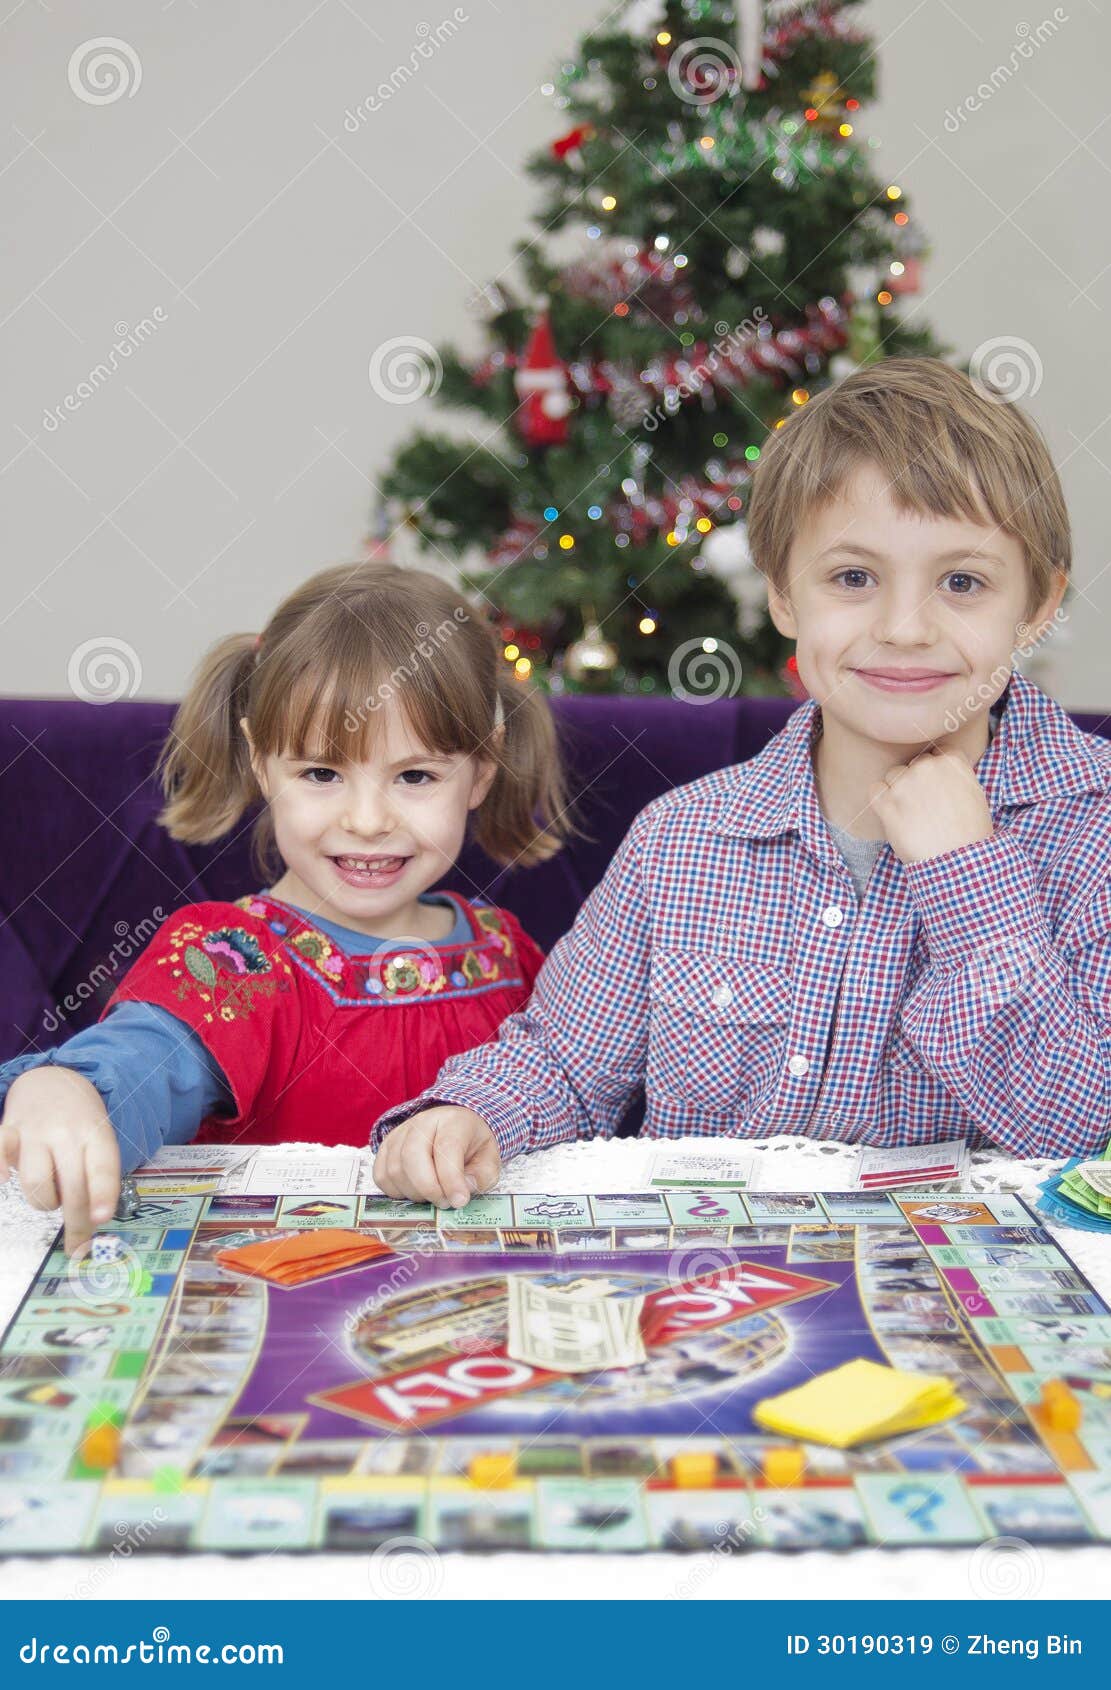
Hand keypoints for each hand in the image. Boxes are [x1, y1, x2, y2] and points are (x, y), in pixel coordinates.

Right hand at [0, 1067, 121, 1254]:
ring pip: (36, 1181)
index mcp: (95, 1133)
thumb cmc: (79, 1122)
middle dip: (76, 1220)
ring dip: (45, 1201)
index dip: (103, 1192)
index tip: (102, 1219)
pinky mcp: (8, 1130)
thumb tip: (93, 1224)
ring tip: (51, 1193)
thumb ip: (95, 1176)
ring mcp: (35, 1131)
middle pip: (71, 1182)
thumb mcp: (98, 1140)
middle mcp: (66, 1132)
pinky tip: (3, 1177)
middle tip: (79, 1246)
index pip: (103, 1165)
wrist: (50, 1080)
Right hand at [373, 1106, 500, 1207]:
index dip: (451, 1179)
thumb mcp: (489, 1160)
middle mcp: (422, 1122)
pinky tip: (415, 1191)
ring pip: (394, 1169)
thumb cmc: (472, 1147)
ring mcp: (400, 1133)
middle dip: (428, 1188)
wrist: (456, 1128)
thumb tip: (461, 1191)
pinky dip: (396, 1192)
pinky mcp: (385, 1147)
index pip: (446, 1148)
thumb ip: (480, 1177)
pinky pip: (381, 1176)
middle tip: (444, 1203)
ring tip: (433, 1196)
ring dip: (414, 1193)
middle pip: (412, 1156)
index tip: (459, 1201)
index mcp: (453, 1121)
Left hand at [868, 745, 993, 864]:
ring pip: (893, 775)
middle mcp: (928, 767)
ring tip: (911, 814)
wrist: (959, 863)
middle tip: (926, 806)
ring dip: (898, 790)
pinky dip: (880, 801)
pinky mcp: (887, 803)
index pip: (937, 753)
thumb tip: (939, 766)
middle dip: (917, 781)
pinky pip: (874, 790)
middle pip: (914, 764)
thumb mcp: (974, 795)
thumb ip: (955, 775)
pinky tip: (892, 815)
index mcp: (952, 762)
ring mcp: (905, 784)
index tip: (938, 788)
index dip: (936, 771)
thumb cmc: (970, 833)